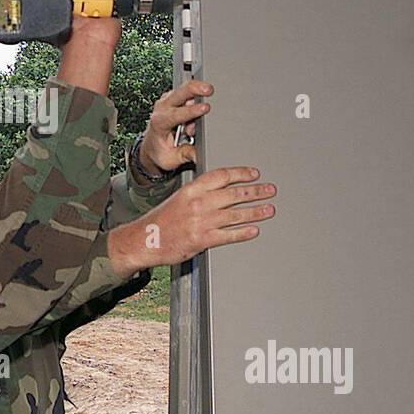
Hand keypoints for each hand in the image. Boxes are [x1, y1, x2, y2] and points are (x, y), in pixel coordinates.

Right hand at [107, 166, 275, 276]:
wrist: (143, 239)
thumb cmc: (159, 221)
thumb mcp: (178, 198)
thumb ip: (199, 194)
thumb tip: (220, 192)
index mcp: (191, 189)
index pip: (222, 176)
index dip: (241, 173)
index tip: (254, 174)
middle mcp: (198, 203)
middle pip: (233, 193)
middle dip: (255, 191)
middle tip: (270, 190)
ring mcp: (201, 222)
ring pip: (235, 214)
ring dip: (255, 211)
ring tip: (269, 209)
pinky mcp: (202, 240)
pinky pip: (228, 235)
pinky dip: (243, 232)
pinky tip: (254, 230)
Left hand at [139, 80, 213, 173]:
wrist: (151, 148)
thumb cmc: (159, 152)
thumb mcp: (171, 159)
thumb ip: (185, 155)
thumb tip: (198, 154)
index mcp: (159, 123)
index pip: (176, 114)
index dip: (192, 111)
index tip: (205, 108)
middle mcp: (161, 109)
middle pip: (180, 93)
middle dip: (195, 89)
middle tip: (209, 89)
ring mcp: (167, 101)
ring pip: (185, 91)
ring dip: (197, 101)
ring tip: (194, 124)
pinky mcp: (173, 98)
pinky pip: (187, 95)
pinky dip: (195, 102)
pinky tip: (193, 117)